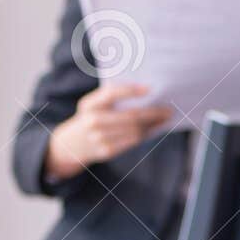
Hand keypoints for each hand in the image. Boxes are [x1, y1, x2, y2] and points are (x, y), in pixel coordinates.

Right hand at [44, 83, 171, 179]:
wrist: (72, 144)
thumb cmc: (91, 116)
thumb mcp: (94, 103)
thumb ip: (113, 96)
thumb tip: (147, 93)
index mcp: (89, 104)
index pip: (112, 94)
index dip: (132, 91)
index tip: (150, 89)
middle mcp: (92, 121)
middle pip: (130, 116)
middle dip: (153, 112)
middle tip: (168, 109)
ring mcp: (99, 138)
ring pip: (135, 130)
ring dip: (153, 124)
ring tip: (164, 118)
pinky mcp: (107, 151)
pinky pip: (133, 141)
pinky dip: (147, 133)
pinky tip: (154, 128)